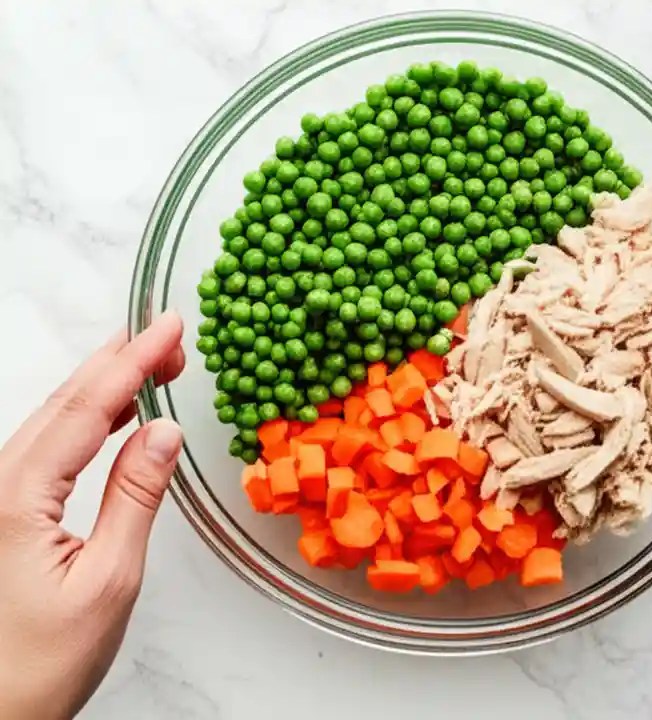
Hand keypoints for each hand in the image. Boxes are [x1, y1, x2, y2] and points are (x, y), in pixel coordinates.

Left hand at [0, 312, 184, 719]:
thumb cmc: (39, 664)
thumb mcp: (107, 581)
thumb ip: (134, 498)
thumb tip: (163, 433)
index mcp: (16, 496)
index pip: (85, 409)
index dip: (132, 360)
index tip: (171, 325)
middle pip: (63, 402)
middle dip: (120, 361)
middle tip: (172, 334)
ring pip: (51, 420)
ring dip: (104, 386)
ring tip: (152, 362)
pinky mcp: (0, 513)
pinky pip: (44, 447)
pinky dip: (84, 420)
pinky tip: (111, 417)